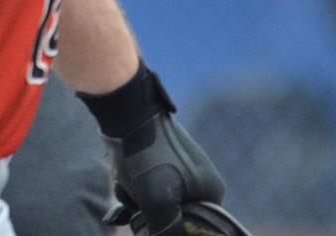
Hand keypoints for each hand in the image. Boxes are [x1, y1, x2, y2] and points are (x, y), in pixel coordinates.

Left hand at [80, 63, 225, 235]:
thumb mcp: (158, 203)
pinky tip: (122, 176)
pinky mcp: (161, 160)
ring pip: (154, 203)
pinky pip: (145, 188)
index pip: (193, 228)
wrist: (127, 112)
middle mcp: (203, 180)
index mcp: (213, 192)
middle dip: (147, 213)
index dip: (168, 228)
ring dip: (135, 200)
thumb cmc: (145, 158)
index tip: (152, 214)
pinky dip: (130, 188)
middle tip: (136, 196)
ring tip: (128, 181)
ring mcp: (182, 168)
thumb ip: (167, 230)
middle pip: (172, 217)